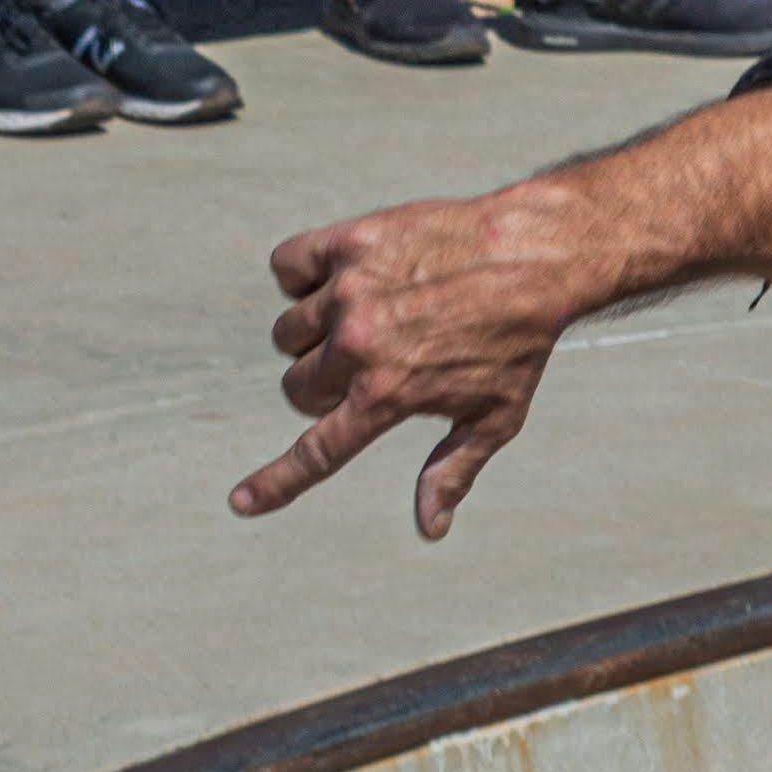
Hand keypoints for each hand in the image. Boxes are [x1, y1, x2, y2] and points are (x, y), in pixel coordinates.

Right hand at [232, 176, 607, 539]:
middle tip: (371, 364)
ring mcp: (349, 291)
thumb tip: (431, 528)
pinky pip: (286, 267)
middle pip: (297, 387)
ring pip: (288, 331)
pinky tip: (342, 277)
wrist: (531, 257)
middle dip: (322, 386)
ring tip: (367, 316)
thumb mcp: (494, 419)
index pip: (317, 451)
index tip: (240, 503)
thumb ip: (452, 471)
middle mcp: (360, 347)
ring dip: (313, 332)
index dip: (275, 483)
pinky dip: (302, 274)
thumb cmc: (517, 346)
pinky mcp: (347, 243)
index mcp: (388, 397)